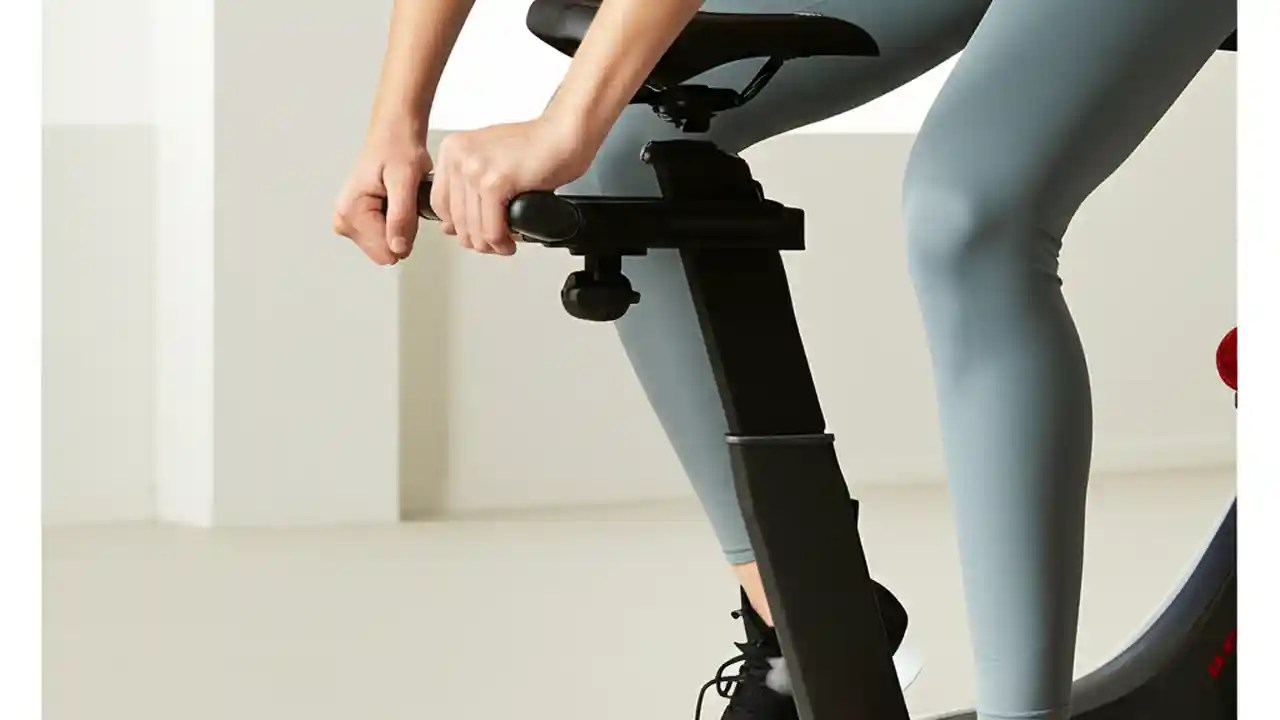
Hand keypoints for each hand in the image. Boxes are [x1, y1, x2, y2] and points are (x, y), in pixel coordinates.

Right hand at [333, 118, 431, 265]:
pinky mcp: (358, 219)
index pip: (385, 253)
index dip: (406, 234)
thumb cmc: (398, 147)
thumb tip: (397, 248)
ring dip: (402, 225)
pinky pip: (386, 235)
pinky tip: (397, 200)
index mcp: (350, 212)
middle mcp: (343, 219)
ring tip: (401, 197)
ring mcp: (349, 220)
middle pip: (385, 251)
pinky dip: (398, 221)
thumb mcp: (405, 181)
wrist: (395, 131)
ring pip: (388, 244)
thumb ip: (401, 217)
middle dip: (403, 230)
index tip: (408, 208)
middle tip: (406, 201)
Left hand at [432, 116, 591, 255]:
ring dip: (490, 245)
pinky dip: (501, 242)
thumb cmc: (536, 146)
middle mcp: (459, 156)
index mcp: (453, 149)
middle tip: (492, 244)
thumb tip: (451, 226)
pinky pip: (491, 228)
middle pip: (454, 219)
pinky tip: (510, 242)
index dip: (457, 226)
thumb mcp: (490, 161)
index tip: (473, 233)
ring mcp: (475, 168)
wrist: (564, 133)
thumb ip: (468, 188)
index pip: (438, 203)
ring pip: (472, 228)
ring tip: (504, 245)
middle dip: (475, 239)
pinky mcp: (495, 182)